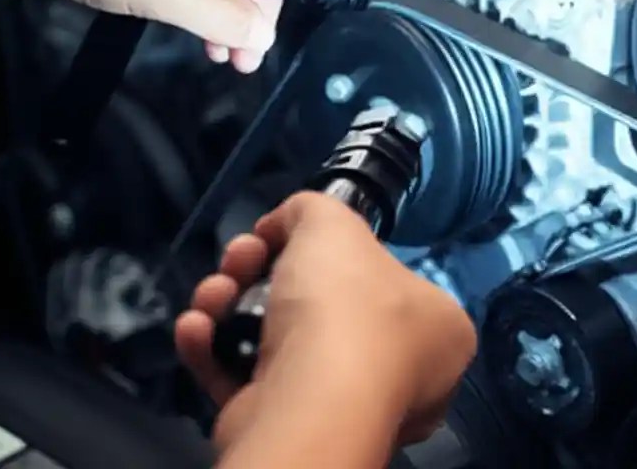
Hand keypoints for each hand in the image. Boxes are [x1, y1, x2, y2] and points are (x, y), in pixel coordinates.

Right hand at [174, 192, 476, 465]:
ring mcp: (345, 406)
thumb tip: (286, 224)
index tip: (285, 236)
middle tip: (239, 257)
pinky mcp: (291, 427)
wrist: (307, 399)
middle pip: (318, 305)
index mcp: (439, 328)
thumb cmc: (344, 307)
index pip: (383, 277)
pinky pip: (247, 380)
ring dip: (229, 305)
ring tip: (214, 292)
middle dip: (260, 272)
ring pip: (274, 341)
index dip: (328, 251)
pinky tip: (197, 327)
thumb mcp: (333, 224)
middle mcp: (403, 372)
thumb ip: (311, 209)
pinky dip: (214, 350)